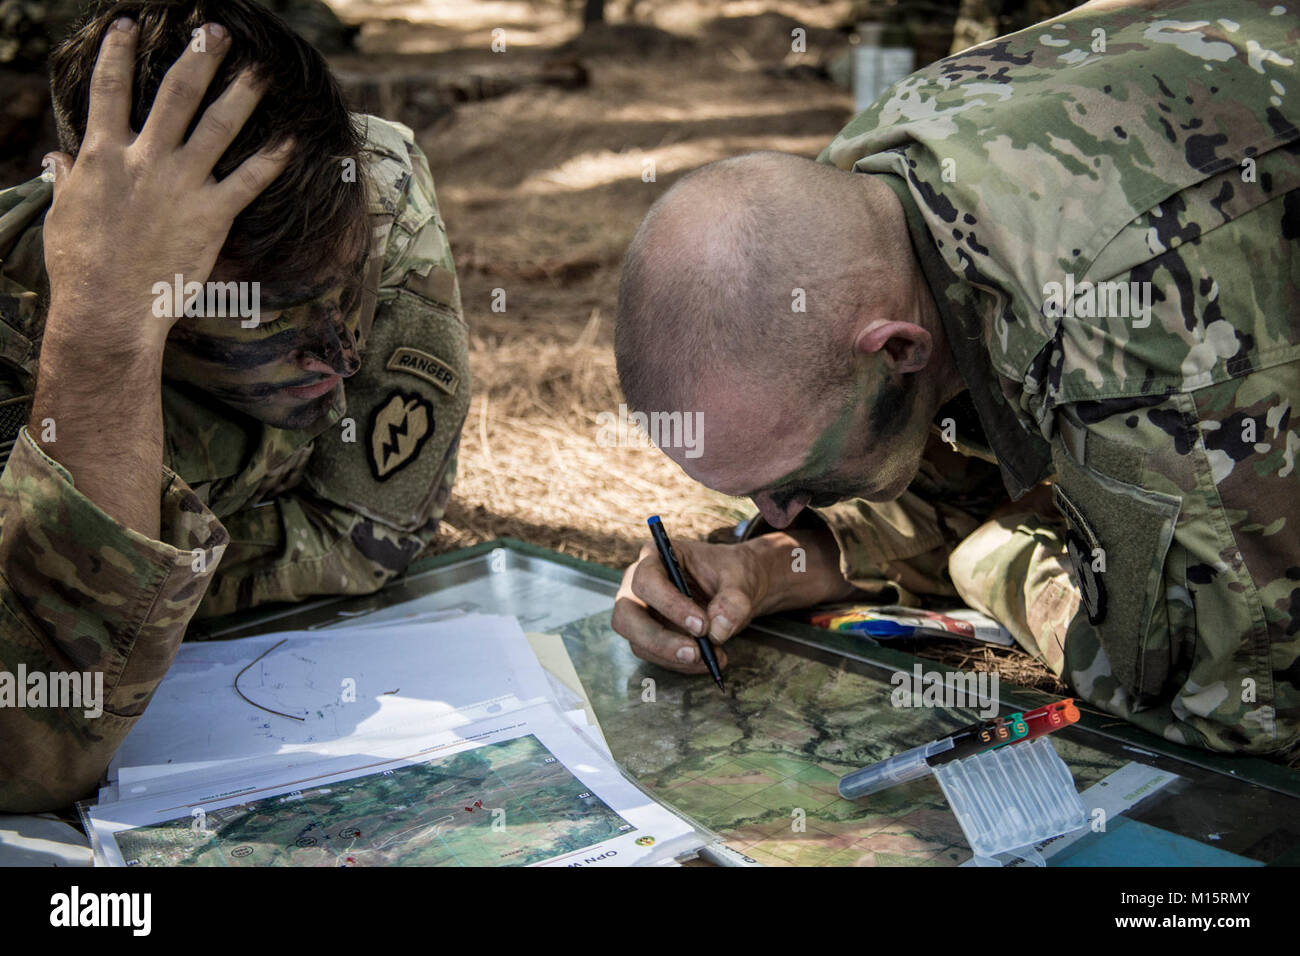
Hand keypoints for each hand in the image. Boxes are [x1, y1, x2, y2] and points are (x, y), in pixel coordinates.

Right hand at [40, 18, 290, 354]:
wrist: (108, 308)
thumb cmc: (80, 267)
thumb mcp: (63, 214)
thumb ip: (67, 179)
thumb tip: (56, 157)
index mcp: (103, 155)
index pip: (108, 89)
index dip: (116, 52)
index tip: (128, 24)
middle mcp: (145, 160)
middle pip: (175, 94)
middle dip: (198, 58)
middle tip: (217, 31)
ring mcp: (181, 185)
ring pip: (217, 126)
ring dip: (242, 93)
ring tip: (262, 69)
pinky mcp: (212, 215)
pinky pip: (249, 180)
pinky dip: (272, 159)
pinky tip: (292, 140)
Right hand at [612, 537, 769, 674]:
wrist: (735, 587)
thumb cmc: (731, 574)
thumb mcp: (741, 580)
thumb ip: (733, 601)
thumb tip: (717, 630)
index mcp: (656, 555)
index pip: (647, 579)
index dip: (670, 604)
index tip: (702, 625)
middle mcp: (638, 583)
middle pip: (627, 614)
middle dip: (659, 639)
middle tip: (696, 653)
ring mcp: (640, 611)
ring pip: (638, 641)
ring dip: (673, 657)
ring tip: (712, 658)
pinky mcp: (647, 634)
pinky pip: (653, 655)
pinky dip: (679, 663)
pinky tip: (708, 661)